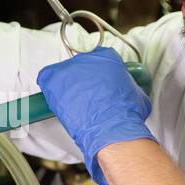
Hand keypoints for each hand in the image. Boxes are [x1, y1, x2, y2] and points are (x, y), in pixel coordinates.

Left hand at [37, 47, 155, 184]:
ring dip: (66, 86)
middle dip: (82, 80)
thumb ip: (130, 86)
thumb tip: (130, 92)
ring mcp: (70, 68)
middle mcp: (88, 59)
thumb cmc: (125, 113)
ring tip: (72, 103)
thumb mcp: (138, 94)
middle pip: (80, 66)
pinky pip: (46, 78)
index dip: (98, 74)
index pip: (100, 59)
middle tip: (85, 97)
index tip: (98, 85)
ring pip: (63, 73)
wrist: (111, 126)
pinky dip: (49, 87)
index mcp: (108, 58)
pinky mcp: (55, 79)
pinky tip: (55, 99)